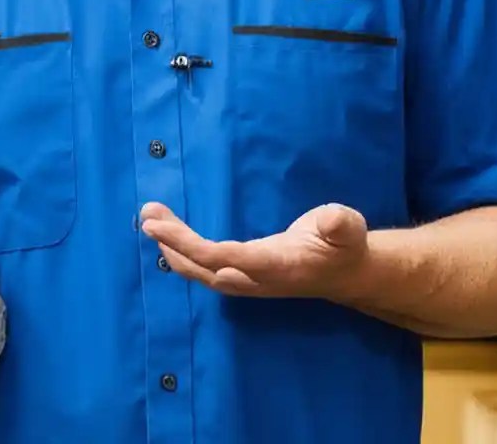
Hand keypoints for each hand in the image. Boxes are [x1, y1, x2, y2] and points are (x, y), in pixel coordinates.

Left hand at [139, 201, 369, 300]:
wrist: (345, 274)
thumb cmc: (344, 245)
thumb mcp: (349, 229)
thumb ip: (341, 224)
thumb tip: (331, 219)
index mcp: (276, 265)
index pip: (225, 257)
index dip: (191, 244)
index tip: (161, 227)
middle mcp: (255, 279)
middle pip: (204, 267)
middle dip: (173, 243)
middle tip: (147, 216)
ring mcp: (247, 281)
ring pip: (200, 272)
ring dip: (173, 249)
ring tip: (150, 222)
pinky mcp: (243, 276)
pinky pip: (205, 270)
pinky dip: (182, 254)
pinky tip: (167, 238)